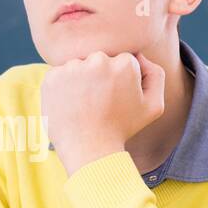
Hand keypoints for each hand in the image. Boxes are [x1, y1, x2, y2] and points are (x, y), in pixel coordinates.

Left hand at [40, 51, 164, 174]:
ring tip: (84, 107)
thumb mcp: (153, 106)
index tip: (116, 99)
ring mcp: (73, 68)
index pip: (122, 60)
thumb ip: (155, 75)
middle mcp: (98, 60)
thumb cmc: (122, 129)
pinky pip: (59, 76)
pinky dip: (63, 88)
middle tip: (99, 104)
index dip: (120, 81)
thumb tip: (140, 57)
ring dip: (80, 81)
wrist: (89, 150)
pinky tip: (70, 107)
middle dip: (99, 78)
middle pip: (99, 60)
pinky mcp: (52, 77)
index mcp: (125, 63)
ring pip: (78, 67)